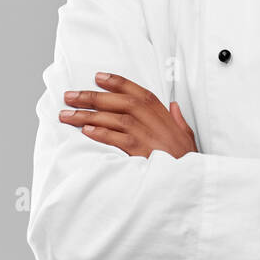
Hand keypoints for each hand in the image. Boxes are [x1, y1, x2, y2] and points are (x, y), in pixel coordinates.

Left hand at [60, 72, 196, 158]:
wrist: (192, 183)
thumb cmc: (188, 161)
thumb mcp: (188, 137)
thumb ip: (179, 120)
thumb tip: (173, 106)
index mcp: (164, 117)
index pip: (139, 93)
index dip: (118, 83)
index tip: (98, 77)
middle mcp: (155, 124)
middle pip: (121, 103)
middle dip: (93, 97)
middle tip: (70, 96)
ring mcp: (148, 138)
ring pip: (114, 119)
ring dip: (88, 115)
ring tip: (67, 114)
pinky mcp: (142, 155)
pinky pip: (117, 140)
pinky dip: (101, 134)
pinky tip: (86, 130)